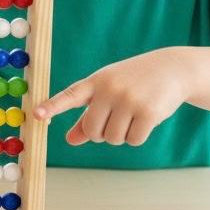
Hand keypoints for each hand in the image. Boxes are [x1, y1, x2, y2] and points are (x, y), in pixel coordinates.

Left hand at [33, 48, 190, 145]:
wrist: (171, 69)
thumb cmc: (133, 82)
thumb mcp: (108, 92)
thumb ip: (88, 116)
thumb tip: (70, 140)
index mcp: (95, 82)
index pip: (70, 95)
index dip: (53, 106)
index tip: (37, 114)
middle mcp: (109, 89)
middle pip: (93, 131)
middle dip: (102, 134)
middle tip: (116, 120)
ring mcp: (128, 100)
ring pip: (113, 139)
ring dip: (122, 135)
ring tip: (132, 115)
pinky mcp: (148, 112)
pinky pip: (133, 141)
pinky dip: (138, 137)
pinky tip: (146, 120)